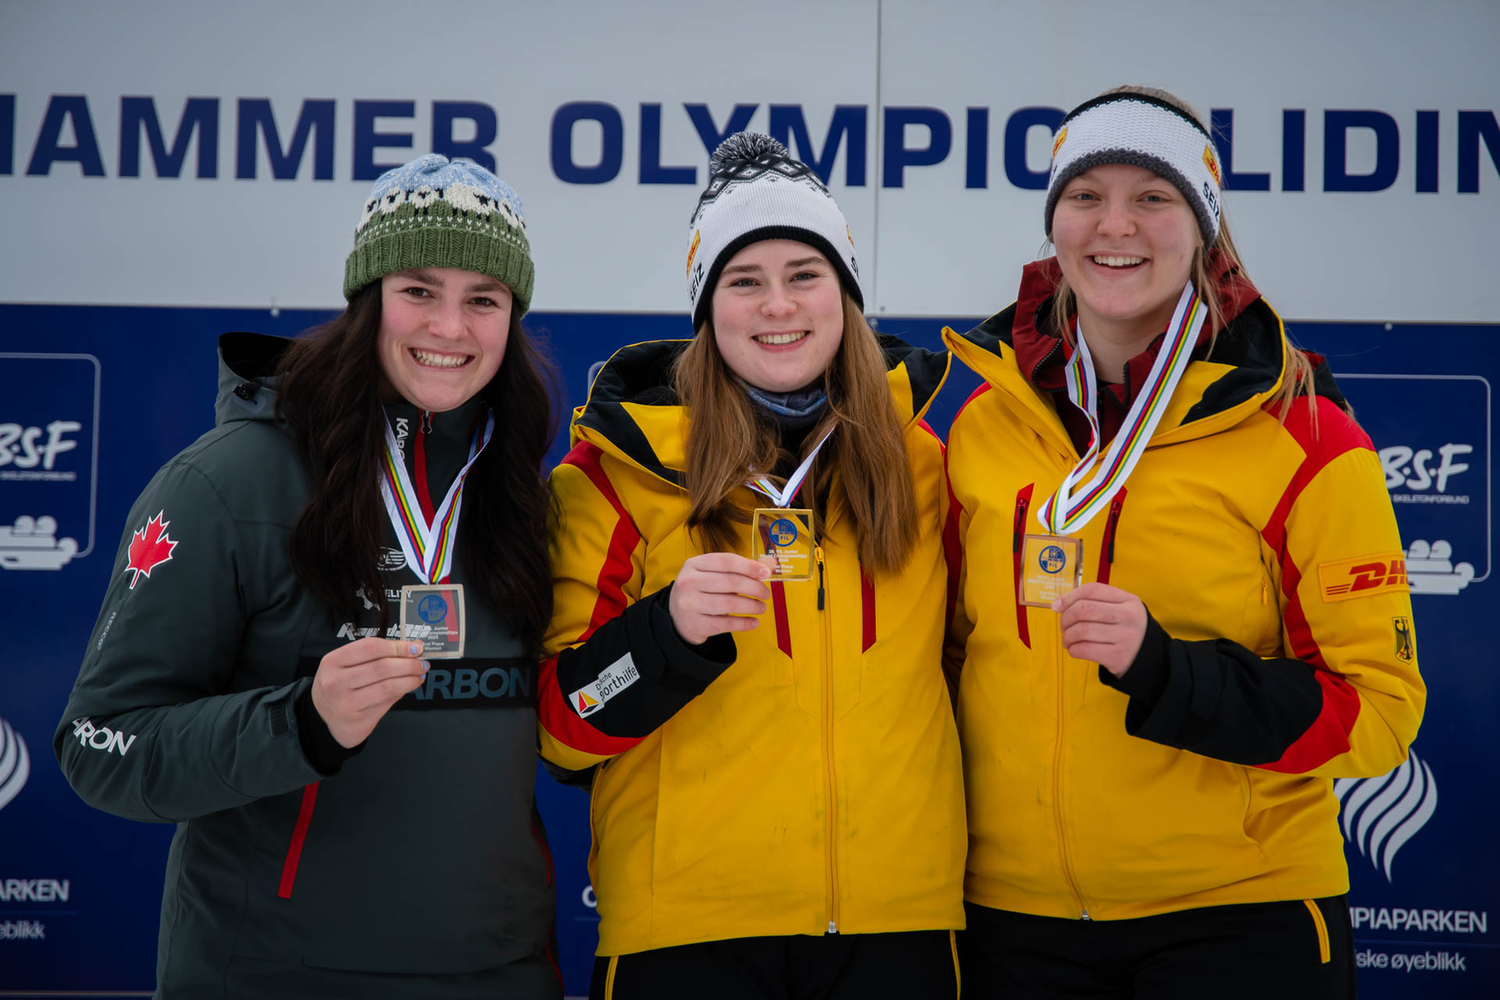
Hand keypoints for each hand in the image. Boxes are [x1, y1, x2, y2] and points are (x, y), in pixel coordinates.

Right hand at [310, 638, 428, 747]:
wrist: (325, 718)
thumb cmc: (340, 686)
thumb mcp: (346, 665)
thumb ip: (376, 655)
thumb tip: (412, 648)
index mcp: (332, 662)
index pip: (371, 648)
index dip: (398, 647)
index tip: (415, 647)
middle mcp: (336, 683)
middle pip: (382, 668)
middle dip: (408, 664)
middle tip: (422, 663)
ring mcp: (345, 704)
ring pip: (387, 687)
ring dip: (409, 680)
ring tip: (419, 675)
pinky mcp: (358, 721)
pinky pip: (387, 703)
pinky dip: (402, 693)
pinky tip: (408, 687)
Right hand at [668, 553, 772, 644]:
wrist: (677, 618)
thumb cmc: (700, 591)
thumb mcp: (709, 574)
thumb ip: (734, 570)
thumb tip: (766, 568)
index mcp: (694, 564)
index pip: (726, 561)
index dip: (749, 566)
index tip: (766, 573)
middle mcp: (689, 582)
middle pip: (731, 582)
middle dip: (754, 588)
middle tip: (766, 593)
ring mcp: (690, 604)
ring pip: (730, 604)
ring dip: (752, 606)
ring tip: (761, 607)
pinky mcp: (696, 624)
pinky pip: (727, 624)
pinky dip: (745, 623)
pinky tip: (753, 622)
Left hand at [1053, 582, 1146, 677]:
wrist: (1148, 658)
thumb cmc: (1124, 630)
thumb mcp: (1119, 609)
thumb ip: (1093, 602)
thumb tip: (1057, 605)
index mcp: (1129, 600)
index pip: (1092, 590)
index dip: (1069, 596)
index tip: (1057, 606)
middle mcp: (1129, 616)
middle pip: (1084, 609)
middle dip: (1066, 618)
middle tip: (1063, 627)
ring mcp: (1125, 637)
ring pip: (1081, 630)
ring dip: (1067, 636)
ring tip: (1068, 640)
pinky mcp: (1118, 656)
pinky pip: (1085, 649)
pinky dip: (1073, 650)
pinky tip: (1075, 649)